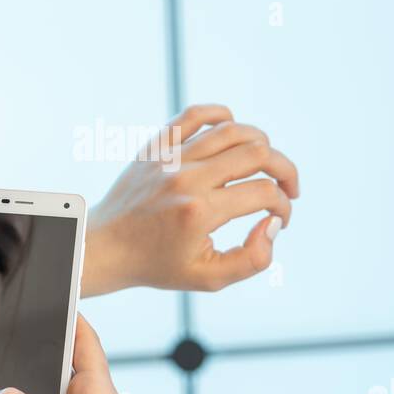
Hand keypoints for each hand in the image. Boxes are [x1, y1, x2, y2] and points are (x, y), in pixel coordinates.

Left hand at [84, 103, 299, 294]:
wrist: (104, 247)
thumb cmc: (158, 265)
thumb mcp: (209, 278)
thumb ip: (253, 259)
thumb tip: (272, 223)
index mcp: (200, 212)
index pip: (264, 193)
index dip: (284, 206)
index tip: (280, 219)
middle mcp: (187, 178)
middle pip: (257, 153)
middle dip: (285, 170)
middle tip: (288, 189)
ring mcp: (170, 157)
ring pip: (233, 129)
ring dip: (262, 145)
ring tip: (267, 165)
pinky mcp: (157, 145)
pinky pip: (195, 114)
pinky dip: (223, 116)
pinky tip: (234, 135)